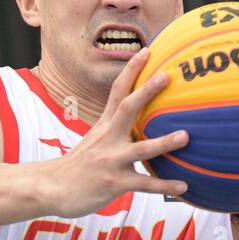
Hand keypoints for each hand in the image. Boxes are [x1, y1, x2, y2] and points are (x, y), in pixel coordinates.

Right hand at [44, 47, 189, 216]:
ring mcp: (111, 161)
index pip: (117, 91)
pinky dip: (164, 186)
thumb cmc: (79, 165)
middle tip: (167, 76)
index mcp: (104, 125)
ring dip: (164, 143)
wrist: (53, 188)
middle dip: (146, 92)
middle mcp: (107, 139)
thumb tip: (141, 121)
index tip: (148, 51)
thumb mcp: (94, 141)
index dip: (131, 70)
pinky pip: (144, 184)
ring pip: (140, 149)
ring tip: (185, 136)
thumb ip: (115, 130)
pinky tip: (184, 187)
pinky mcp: (114, 183)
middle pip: (127, 109)